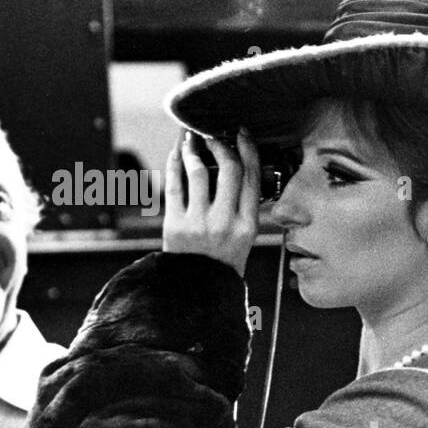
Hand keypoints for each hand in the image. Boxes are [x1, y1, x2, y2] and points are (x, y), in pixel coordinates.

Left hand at [162, 128, 259, 276]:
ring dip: (194, 150)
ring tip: (191, 140)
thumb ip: (243, 208)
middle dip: (221, 145)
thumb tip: (239, 167)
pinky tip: (176, 154)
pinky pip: (174, 186)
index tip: (242, 133)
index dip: (248, 150)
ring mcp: (199, 224)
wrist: (196, 293)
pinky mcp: (175, 226)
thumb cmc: (221, 263)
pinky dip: (175, 165)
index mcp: (248, 226)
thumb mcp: (244, 239)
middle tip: (213, 135)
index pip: (252, 178)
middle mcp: (225, 223)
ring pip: (199, 173)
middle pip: (229, 169)